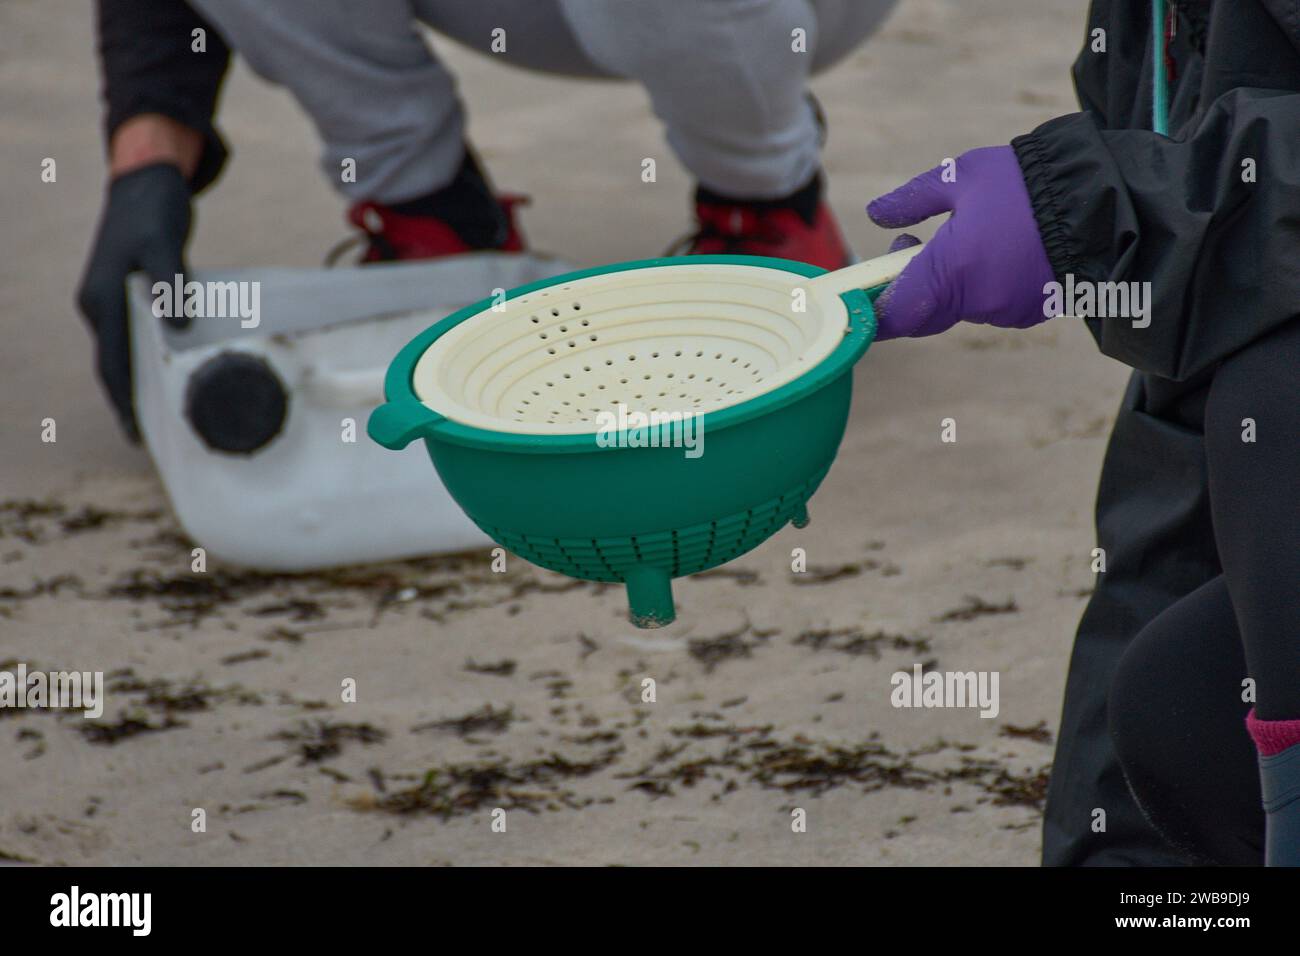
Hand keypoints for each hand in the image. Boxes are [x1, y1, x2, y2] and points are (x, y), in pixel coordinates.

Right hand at [76, 162, 192, 439]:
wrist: (145, 180)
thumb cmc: (153, 211)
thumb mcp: (163, 242)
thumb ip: (169, 281)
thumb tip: (175, 325)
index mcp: (102, 299)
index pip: (112, 362)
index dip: (123, 400)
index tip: (134, 433)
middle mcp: (100, 303)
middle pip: (113, 364)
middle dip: (127, 401)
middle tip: (146, 437)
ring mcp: (110, 298)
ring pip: (122, 351)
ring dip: (136, 383)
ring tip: (156, 415)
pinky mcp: (127, 292)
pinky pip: (134, 335)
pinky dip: (146, 358)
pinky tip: (165, 371)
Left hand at [867, 146, 1055, 339]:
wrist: (1100, 200)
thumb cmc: (1024, 183)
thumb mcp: (959, 178)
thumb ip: (912, 201)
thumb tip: (876, 213)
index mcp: (950, 273)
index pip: (895, 315)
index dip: (873, 312)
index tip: (861, 296)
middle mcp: (976, 302)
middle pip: (924, 313)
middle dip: (911, 286)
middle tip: (911, 244)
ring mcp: (1005, 312)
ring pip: (959, 306)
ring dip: (950, 280)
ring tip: (964, 233)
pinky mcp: (1030, 312)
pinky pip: (991, 304)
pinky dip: (983, 283)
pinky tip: (997, 248)